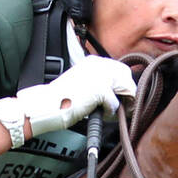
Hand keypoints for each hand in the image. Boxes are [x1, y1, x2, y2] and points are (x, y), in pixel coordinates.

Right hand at [17, 55, 135, 136]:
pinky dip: (110, 113)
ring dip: (121, 104)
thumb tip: (118, 94)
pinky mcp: (100, 90)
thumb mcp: (83, 83)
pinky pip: (115, 104)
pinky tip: (100, 115)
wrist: (49, 104)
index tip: (123, 97)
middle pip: (127, 77)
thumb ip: (99, 83)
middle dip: (128, 94)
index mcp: (93, 62)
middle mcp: (99, 65)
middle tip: (124, 108)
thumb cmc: (62, 99)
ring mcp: (100, 76)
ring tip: (110, 113)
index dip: (124, 85)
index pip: (120, 69)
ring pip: (125, 89)